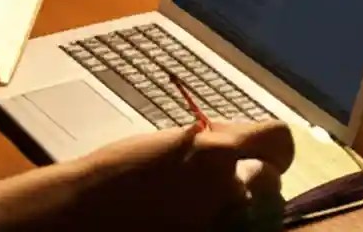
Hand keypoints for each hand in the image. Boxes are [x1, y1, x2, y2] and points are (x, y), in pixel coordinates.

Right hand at [69, 121, 294, 230]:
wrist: (84, 213)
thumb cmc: (120, 170)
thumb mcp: (171, 142)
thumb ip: (211, 144)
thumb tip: (237, 148)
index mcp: (216, 150)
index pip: (277, 140)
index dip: (276, 150)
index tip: (266, 156)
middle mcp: (226, 189)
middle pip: (271, 185)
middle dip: (256, 184)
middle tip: (228, 187)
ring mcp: (219, 224)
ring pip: (257, 218)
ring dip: (241, 212)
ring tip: (202, 208)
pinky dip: (221, 227)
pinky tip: (192, 221)